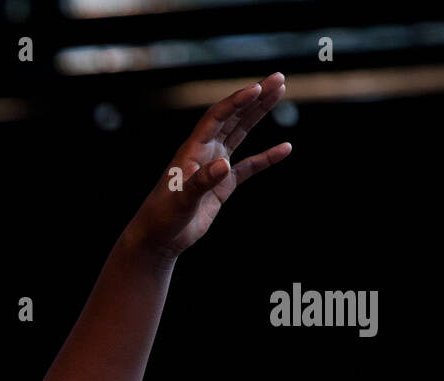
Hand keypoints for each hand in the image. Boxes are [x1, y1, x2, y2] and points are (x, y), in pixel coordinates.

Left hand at [124, 71, 291, 262]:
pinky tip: (285, 148)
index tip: (257, 87)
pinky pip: (249, 167)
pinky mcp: (222, 185)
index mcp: (191, 151)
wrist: (158, 239)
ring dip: (258, 114)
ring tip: (278, 93)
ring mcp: (214, 167)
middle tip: (278, 78)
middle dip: (254, 98)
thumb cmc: (162, 218)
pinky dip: (266, 158)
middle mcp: (204, 153)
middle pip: (232, 118)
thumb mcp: (181, 201)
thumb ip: (201, 182)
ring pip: (240, 134)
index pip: (216, 118)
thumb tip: (225, 165)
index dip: (236, 102)